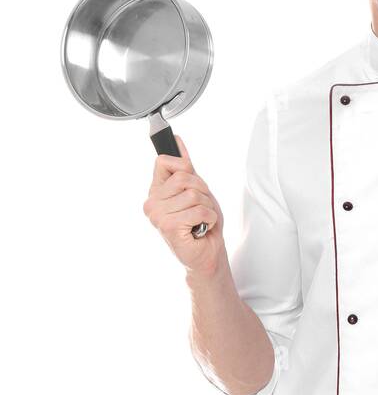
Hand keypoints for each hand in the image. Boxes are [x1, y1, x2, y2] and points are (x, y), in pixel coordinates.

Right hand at [143, 134, 225, 276]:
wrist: (207, 254)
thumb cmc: (202, 225)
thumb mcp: (197, 190)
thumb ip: (185, 167)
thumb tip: (177, 140)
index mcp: (155, 191)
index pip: (164, 161)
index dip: (185, 169)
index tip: (192, 186)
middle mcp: (151, 202)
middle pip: (184, 177)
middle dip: (203, 192)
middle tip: (200, 209)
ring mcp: (157, 215)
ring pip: (194, 194)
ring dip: (207, 208)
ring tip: (200, 221)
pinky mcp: (168, 227)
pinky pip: (198, 210)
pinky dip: (209, 219)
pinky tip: (201, 229)